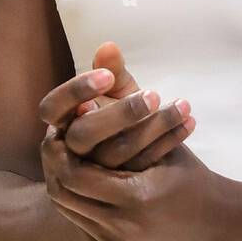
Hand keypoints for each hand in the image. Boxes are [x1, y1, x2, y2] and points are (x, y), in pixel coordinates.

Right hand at [39, 41, 191, 172]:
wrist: (136, 172)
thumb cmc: (120, 125)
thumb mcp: (116, 99)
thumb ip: (111, 74)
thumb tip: (108, 46)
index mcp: (61, 126)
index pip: (51, 107)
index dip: (74, 91)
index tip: (106, 77)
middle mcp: (67, 154)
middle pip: (83, 135)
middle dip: (120, 113)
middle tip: (153, 95)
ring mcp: (92, 178)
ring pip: (116, 153)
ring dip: (155, 125)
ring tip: (184, 106)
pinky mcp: (118, 194)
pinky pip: (141, 169)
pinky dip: (168, 142)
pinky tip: (189, 123)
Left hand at [39, 41, 197, 240]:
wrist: (216, 221)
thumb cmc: (187, 168)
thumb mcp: (162, 124)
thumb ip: (129, 86)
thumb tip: (104, 45)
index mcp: (137, 197)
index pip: (74, 173)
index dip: (60, 149)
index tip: (59, 128)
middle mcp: (125, 228)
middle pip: (64, 194)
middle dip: (56, 167)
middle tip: (54, 143)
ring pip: (69, 213)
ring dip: (63, 185)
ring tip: (64, 160)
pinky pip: (82, 228)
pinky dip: (78, 205)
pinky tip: (80, 185)